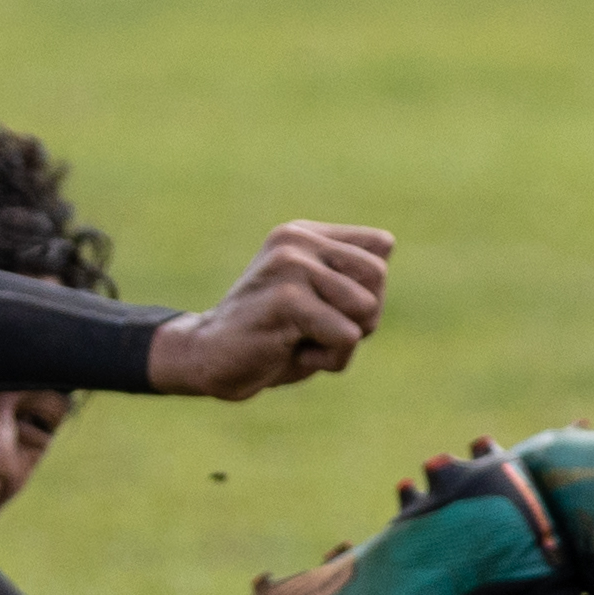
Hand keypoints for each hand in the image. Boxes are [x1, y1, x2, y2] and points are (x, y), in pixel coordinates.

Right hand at [147, 222, 393, 398]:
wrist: (209, 359)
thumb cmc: (272, 338)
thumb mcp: (317, 302)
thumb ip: (353, 280)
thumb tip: (384, 258)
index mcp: (305, 235)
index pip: (380, 248)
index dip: (368, 290)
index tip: (326, 307)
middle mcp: (297, 240)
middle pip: (378, 276)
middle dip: (361, 317)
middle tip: (316, 329)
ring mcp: (290, 266)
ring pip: (366, 308)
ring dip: (341, 341)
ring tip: (299, 340)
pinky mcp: (286, 299)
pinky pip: (346, 336)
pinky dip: (327, 359)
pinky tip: (289, 352)